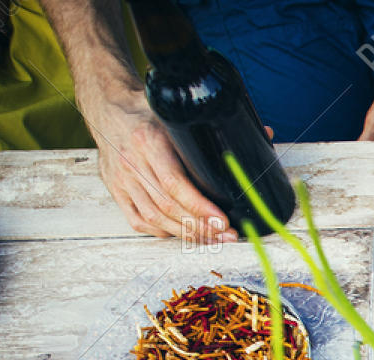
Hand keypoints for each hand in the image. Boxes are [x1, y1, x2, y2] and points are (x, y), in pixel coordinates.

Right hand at [86, 90, 233, 241]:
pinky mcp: (116, 190)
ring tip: (213, 239)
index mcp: (148, 140)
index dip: (200, 208)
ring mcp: (121, 179)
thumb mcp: (178, 114)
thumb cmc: (149, 111)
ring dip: (187, 234)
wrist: (108, 107)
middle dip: (201, 227)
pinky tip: (184, 233)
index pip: (175, 184)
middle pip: (168, 207)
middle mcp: (131, 162)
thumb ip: (219, 126)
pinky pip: (139, 221)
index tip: (223, 221)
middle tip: (228, 235)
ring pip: (155, 218)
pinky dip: (163, 231)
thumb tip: (265, 134)